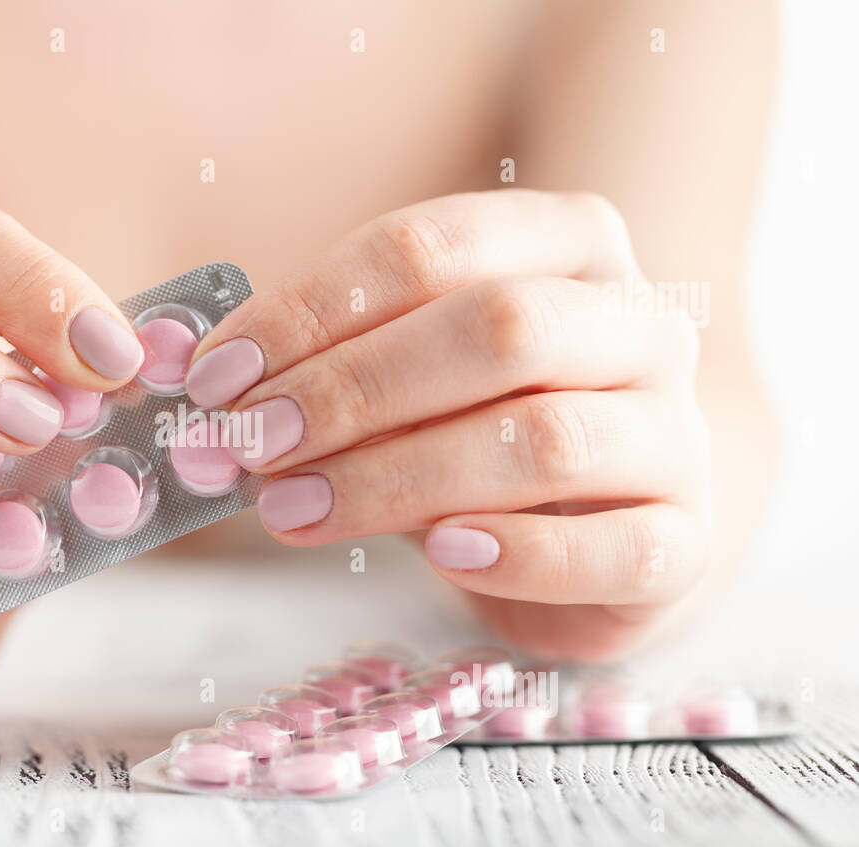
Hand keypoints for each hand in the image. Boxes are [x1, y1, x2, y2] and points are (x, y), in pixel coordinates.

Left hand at [187, 190, 710, 659]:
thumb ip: (326, 364)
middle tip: (249, 445)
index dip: (310, 310)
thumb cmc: (480, 426)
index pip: (429, 246)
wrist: (604, 515)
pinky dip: (519, 555)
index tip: (216, 377)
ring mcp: (676, 430)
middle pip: (497, 329)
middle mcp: (638, 321)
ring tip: (295, 511)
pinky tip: (442, 556)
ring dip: (398, 478)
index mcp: (565, 242)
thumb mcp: (405, 371)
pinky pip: (616, 548)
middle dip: (351, 389)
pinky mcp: (686, 537)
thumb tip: (208, 388)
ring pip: (545, 439)